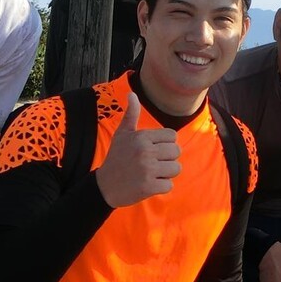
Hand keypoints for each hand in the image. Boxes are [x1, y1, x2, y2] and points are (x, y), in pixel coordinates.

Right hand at [94, 92, 181, 207]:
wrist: (104, 186)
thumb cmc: (116, 157)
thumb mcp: (122, 134)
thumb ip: (131, 114)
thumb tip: (132, 94)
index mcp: (142, 137)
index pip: (172, 136)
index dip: (166, 144)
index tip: (154, 150)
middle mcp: (145, 151)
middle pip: (176, 152)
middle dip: (168, 159)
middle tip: (153, 163)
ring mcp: (147, 170)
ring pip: (176, 168)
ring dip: (166, 173)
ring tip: (152, 174)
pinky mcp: (148, 187)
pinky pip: (169, 185)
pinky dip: (162, 187)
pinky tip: (149, 184)